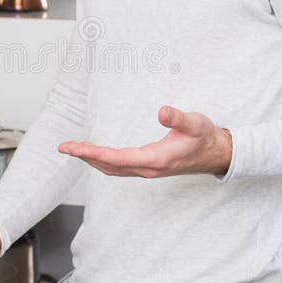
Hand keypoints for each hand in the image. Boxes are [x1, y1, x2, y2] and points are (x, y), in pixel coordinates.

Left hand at [57, 105, 232, 177]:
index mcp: (156, 159)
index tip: (73, 148)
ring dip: (92, 160)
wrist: (218, 154)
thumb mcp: (194, 123)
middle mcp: (148, 169)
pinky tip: (96, 155)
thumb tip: (161, 111)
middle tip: (63, 147)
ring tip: (74, 150)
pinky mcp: (149, 169)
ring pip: (113, 169)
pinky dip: (103, 162)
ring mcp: (148, 171)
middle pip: (109, 166)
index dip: (92, 153)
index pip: (116, 158)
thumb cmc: (205, 137)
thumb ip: (178, 118)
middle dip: (85, 156)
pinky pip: (120, 169)